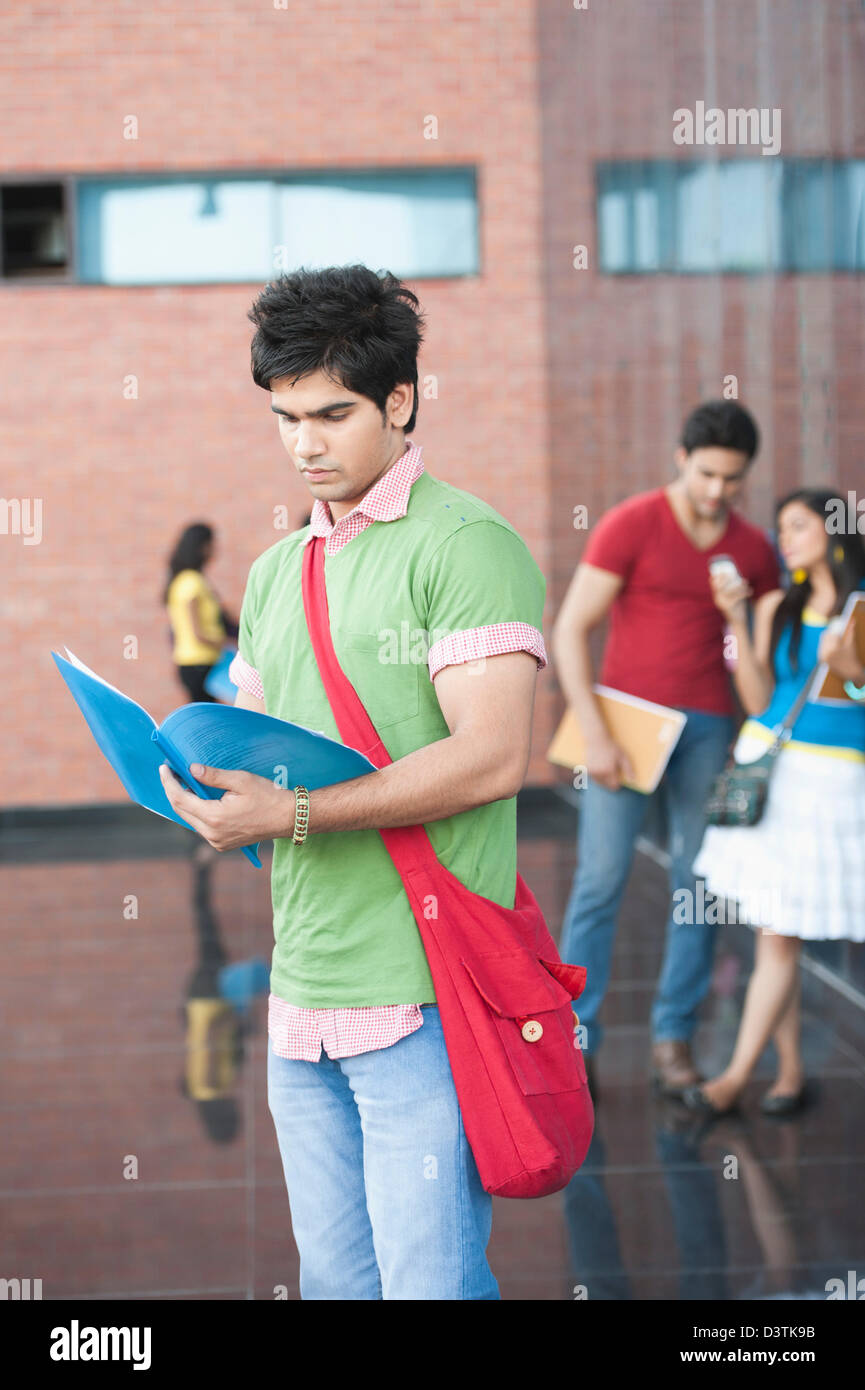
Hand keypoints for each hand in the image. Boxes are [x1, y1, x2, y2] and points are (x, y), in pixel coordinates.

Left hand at [158, 763, 294, 851]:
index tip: (164, 768)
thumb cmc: (268, 796)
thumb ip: (213, 776)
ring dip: (184, 801)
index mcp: (214, 818)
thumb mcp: (240, 780)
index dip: (168, 782)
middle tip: (170, 772)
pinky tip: (198, 798)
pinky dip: (196, 811)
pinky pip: (201, 826)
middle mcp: (211, 834)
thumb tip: (191, 770)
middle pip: (181, 810)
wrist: (288, 818)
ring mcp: (216, 841)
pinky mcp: (221, 844)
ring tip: (183, 783)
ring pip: (190, 819)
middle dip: (173, 790)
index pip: (180, 799)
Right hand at [586, 733, 635, 791]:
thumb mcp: (623, 756)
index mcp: (609, 770)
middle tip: (610, 769)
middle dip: (609, 781)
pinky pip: (593, 778)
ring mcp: (592, 771)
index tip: (617, 777)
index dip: (616, 783)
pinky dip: (595, 775)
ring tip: (603, 767)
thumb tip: (632, 780)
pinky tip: (598, 767)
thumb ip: (628, 769)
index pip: (613, 785)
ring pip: (599, 782)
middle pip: (606, 785)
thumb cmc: (611, 747)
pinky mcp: (587, 770)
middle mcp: (600, 772)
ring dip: (602, 778)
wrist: (596, 740)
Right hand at [709, 569, 752, 621]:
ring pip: (730, 590)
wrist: (738, 621)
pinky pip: (737, 596)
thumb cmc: (737, 607)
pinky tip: (750, 591)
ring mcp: (722, 603)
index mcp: (717, 596)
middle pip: (719, 586)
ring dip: (739, 585)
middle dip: (726, 578)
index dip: (716, 576)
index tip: (722, 570)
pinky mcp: (728, 607)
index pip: (713, 584)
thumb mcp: (733, 597)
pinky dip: (744, 593)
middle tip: (734, 573)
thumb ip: (732, 589)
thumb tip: (736, 576)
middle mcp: (717, 599)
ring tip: (746, 582)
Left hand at [819, 621, 864, 683]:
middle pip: (824, 638)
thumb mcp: (851, 644)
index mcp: (833, 647)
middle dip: (827, 634)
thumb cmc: (852, 658)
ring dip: (825, 639)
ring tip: (829, 636)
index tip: (834, 625)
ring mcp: (823, 657)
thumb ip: (850, 632)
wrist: (851, 672)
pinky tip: (827, 644)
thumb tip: (852, 620)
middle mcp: (826, 652)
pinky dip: (823, 646)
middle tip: (831, 630)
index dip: (831, 629)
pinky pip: (820, 650)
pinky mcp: (822, 661)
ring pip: (821, 644)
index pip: (829, 634)